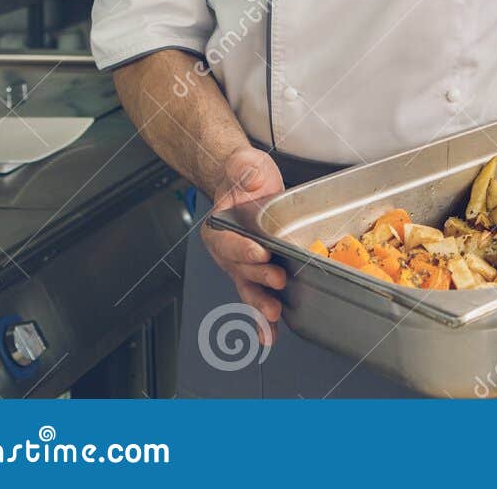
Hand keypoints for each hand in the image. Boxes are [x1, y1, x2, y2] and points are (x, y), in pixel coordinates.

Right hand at [201, 146, 285, 341]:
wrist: (247, 184)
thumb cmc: (244, 176)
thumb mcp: (245, 164)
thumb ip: (244, 169)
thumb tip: (249, 175)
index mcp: (219, 227)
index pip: (228, 241)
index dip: (243, 248)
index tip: (260, 252)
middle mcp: (227, 250)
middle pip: (240, 268)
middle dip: (258, 276)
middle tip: (278, 279)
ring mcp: (241, 264)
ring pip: (248, 287)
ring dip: (260, 304)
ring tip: (272, 317)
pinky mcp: (256, 271)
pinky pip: (259, 294)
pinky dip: (263, 317)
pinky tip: (270, 332)